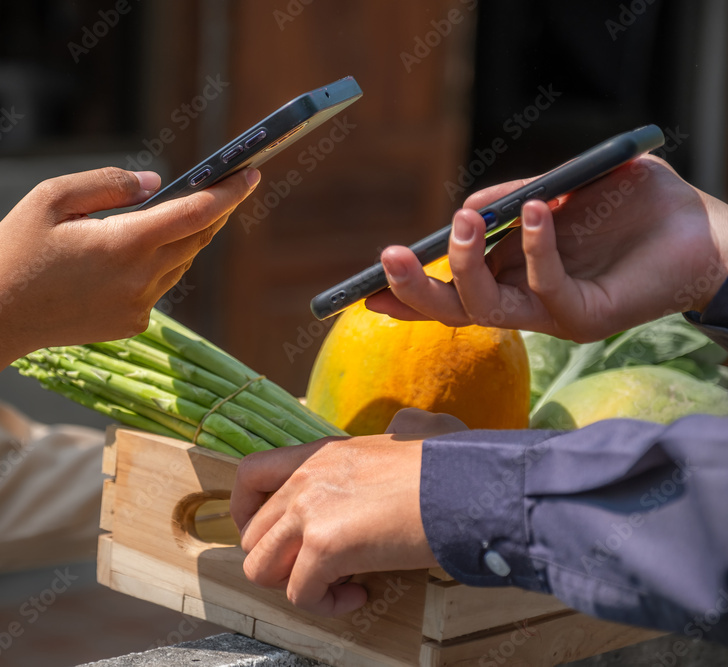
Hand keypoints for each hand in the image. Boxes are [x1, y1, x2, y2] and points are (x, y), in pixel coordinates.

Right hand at [0, 166, 258, 351]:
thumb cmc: (15, 252)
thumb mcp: (52, 198)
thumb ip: (108, 184)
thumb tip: (156, 185)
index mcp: (125, 244)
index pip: (197, 213)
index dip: (229, 192)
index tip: (251, 174)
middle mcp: (141, 279)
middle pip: (196, 237)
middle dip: (215, 210)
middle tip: (225, 185)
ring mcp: (139, 307)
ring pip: (181, 262)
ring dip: (188, 235)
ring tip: (187, 209)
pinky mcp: (131, 324)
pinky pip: (161, 285)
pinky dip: (163, 262)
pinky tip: (146, 247)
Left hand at [230, 409, 466, 616]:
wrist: (468, 484)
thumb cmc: (452, 463)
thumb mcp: (416, 431)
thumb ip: (401, 428)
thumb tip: (408, 426)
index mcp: (319, 453)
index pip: (249, 474)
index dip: (246, 511)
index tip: (269, 534)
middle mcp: (304, 479)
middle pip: (251, 534)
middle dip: (280, 561)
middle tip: (318, 570)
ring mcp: (310, 512)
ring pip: (261, 568)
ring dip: (294, 586)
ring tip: (336, 585)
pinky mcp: (327, 547)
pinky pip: (300, 593)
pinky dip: (325, 604)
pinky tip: (359, 594)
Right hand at [367, 155, 727, 341]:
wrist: (703, 227)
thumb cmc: (631, 204)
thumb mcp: (561, 186)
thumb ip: (515, 197)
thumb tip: (469, 209)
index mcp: (509, 276)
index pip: (450, 294)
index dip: (408, 295)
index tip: (365, 289)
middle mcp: (524, 302)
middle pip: (454, 312)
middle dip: (415, 290)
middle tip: (387, 259)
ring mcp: (553, 314)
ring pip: (488, 310)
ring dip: (466, 268)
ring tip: (464, 222)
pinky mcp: (586, 317)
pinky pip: (547, 289)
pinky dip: (536, 248)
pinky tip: (536, 210)